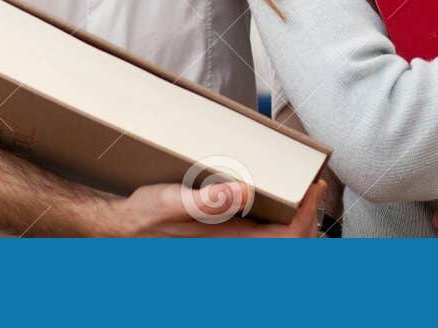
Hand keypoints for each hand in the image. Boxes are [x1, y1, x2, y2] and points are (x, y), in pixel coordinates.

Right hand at [91, 178, 322, 236]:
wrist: (123, 232)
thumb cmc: (145, 217)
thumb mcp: (169, 200)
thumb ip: (205, 200)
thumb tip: (243, 192)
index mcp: (230, 243)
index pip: (287, 239)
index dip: (308, 215)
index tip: (314, 187)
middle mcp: (235, 250)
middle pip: (290, 246)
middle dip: (309, 219)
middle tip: (314, 188)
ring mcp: (232, 250)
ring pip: (279, 247)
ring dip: (297, 225)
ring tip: (303, 195)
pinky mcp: (226, 245)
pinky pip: (265, 243)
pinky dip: (280, 228)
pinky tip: (277, 207)